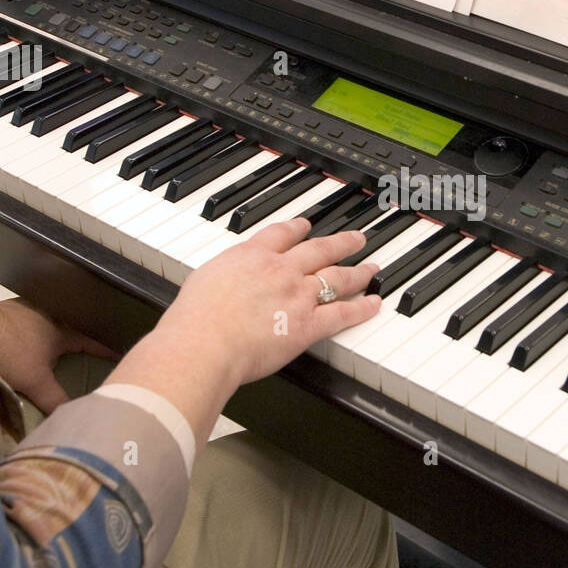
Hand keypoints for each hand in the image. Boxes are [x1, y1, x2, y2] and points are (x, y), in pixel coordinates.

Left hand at [0, 299, 115, 413]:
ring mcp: (27, 308)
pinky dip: (36, 326)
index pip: (90, 340)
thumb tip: (77, 416)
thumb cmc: (9, 353)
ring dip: (57, 328)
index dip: (104, 348)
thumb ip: (56, 399)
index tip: (120, 354)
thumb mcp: (35, 381)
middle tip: (89, 347)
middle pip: (71, 325)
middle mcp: (48, 314)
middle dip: (80, 336)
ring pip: (51, 318)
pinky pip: (32, 315)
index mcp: (61, 330)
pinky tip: (30, 335)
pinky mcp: (8, 309)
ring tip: (60, 341)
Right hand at [154, 217, 382, 388]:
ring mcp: (298, 296)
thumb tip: (221, 284)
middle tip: (356, 238)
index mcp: (251, 256)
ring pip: (337, 277)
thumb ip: (222, 278)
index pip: (281, 234)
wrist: (205, 341)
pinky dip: (362, 309)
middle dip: (341, 242)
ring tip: (372, 267)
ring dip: (358, 271)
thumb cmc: (195, 319)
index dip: (297, 228)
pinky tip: (373, 304)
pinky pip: (342, 314)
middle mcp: (281, 270)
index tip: (305, 225)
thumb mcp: (202, 280)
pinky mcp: (308, 325)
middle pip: (319, 249)